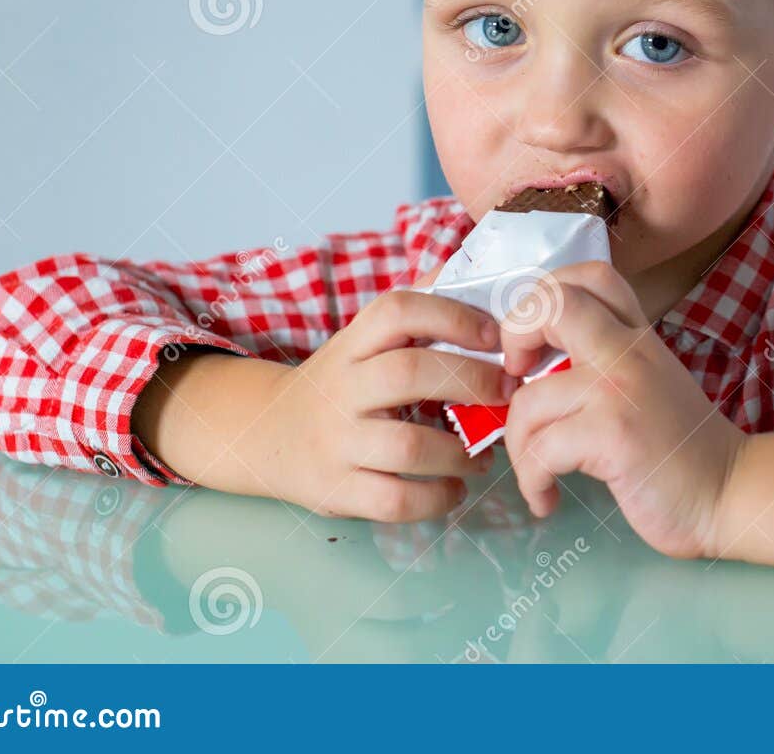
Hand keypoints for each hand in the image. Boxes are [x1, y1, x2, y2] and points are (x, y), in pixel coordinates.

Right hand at [245, 285, 512, 520]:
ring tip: (484, 454)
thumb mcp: (362, 342)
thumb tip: (471, 272)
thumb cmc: (340, 385)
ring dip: (461, 452)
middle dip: (471, 381)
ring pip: (408, 445)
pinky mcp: (336, 492)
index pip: (397, 311)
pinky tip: (455, 489)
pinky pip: (395, 501)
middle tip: (506, 393)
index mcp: (352, 344)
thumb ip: (412, 315)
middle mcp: (340, 389)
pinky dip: (437, 498)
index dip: (451, 316)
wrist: (266, 436)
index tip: (494, 336)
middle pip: (408, 373)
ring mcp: (336, 442)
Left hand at [495, 260, 745, 559]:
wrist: (730, 493)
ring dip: (518, 445)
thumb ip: (610, 361)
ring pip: (528, 399)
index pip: (589, 276)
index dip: (544, 296)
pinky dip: (531, 480)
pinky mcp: (613, 435)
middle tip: (516, 379)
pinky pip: (540, 450)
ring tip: (536, 472)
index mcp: (637, 338)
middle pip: (553, 303)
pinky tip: (546, 498)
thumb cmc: (685, 449)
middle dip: (513, 336)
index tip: (535, 345)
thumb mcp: (652, 383)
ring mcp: (619, 391)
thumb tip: (536, 366)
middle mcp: (628, 353)